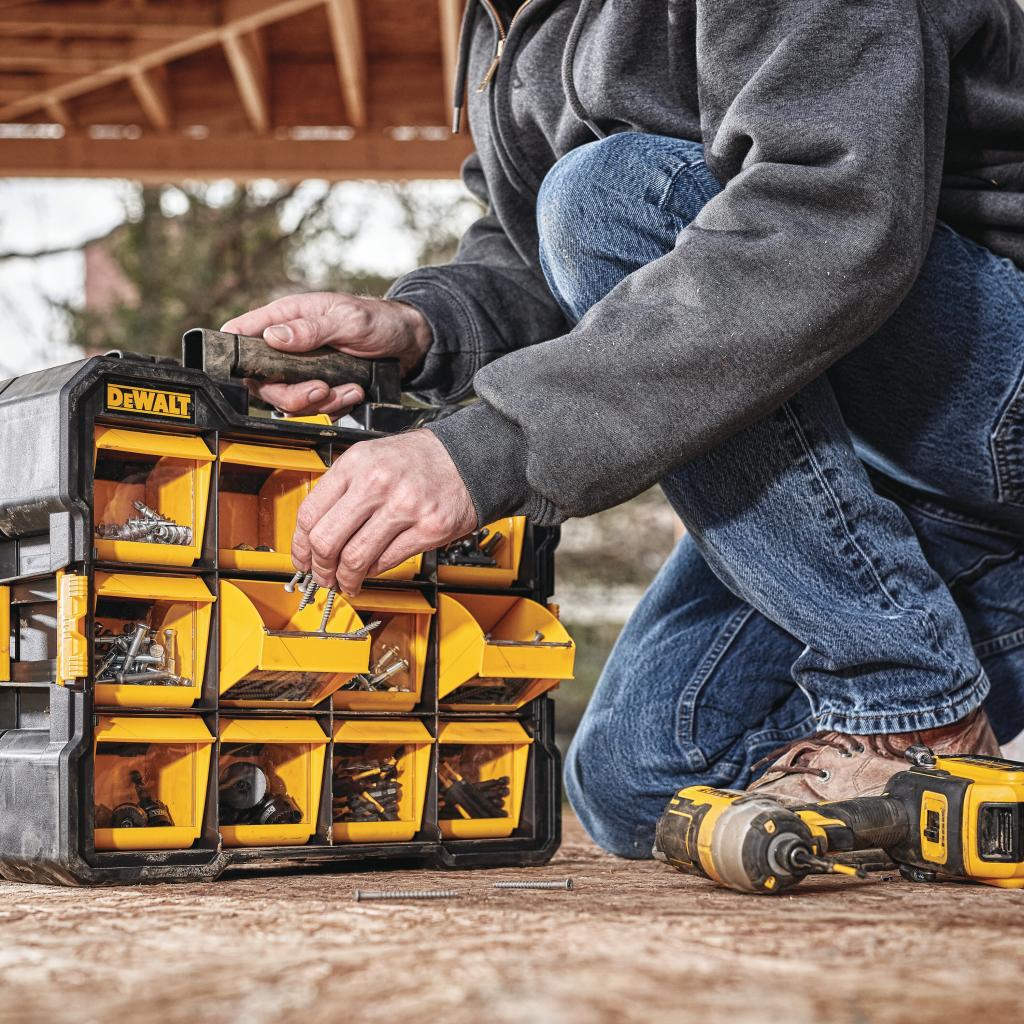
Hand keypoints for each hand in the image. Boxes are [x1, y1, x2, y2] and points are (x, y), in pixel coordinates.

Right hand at [220, 291, 431, 417]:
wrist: (408, 342)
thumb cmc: (378, 320)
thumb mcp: (348, 320)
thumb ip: (311, 329)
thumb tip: (274, 336)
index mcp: (286, 317)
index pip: (240, 333)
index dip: (235, 355)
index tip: (254, 374)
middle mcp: (287, 344)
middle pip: (262, 382)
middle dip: (292, 395)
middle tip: (322, 390)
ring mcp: (301, 368)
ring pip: (287, 401)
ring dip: (319, 403)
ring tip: (347, 389)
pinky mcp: (318, 385)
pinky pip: (312, 408)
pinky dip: (333, 407)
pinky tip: (352, 392)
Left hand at [293, 430, 476, 594]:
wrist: (466, 458)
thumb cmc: (418, 461)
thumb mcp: (370, 459)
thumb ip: (341, 489)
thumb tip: (313, 532)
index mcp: (356, 464)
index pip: (310, 514)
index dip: (299, 546)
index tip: (302, 559)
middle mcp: (378, 483)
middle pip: (327, 540)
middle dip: (320, 568)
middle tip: (323, 576)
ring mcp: (404, 507)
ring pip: (355, 558)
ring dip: (345, 578)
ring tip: (347, 581)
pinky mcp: (428, 529)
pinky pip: (387, 561)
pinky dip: (374, 571)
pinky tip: (372, 570)